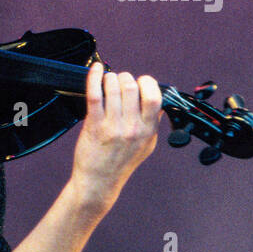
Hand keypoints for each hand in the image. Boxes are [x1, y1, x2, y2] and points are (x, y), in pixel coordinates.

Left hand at [69, 62, 162, 210]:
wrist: (99, 182)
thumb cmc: (121, 163)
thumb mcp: (146, 145)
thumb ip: (153, 123)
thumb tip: (159, 102)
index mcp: (148, 130)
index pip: (154, 96)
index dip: (146, 83)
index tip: (140, 83)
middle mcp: (132, 127)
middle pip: (131, 87)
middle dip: (125, 78)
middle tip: (120, 81)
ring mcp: (112, 126)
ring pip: (113, 87)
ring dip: (110, 78)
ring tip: (107, 80)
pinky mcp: (94, 125)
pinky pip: (95, 94)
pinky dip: (94, 78)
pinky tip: (95, 69)